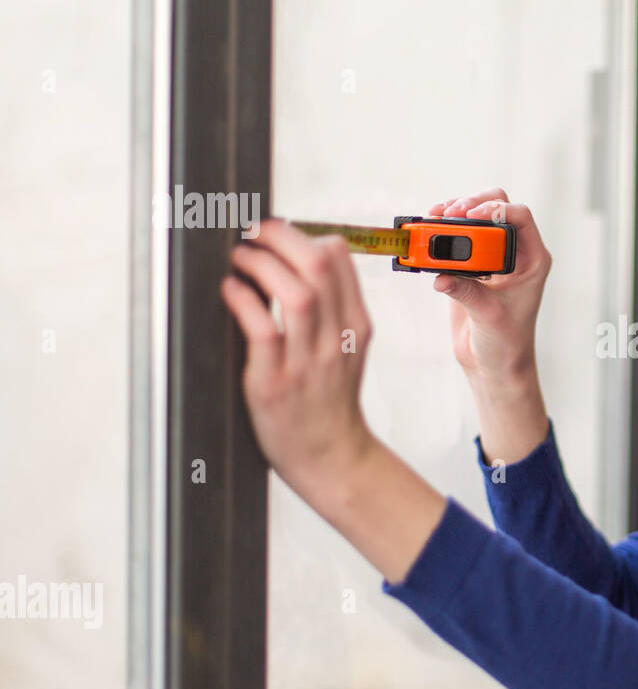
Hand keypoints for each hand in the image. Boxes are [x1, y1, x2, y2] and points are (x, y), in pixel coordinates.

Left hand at [219, 218, 375, 496]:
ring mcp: (307, 361)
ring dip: (261, 264)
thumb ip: (333, 307)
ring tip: (240, 257)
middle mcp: (335, 338)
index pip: (339, 257)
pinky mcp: (275, 383)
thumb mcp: (347, 348)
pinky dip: (244, 301)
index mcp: (355, 324)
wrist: (330, 456)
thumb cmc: (329, 401)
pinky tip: (232, 290)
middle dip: (280, 237)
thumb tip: (304, 255)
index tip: (278, 232)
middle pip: (317, 266)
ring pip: (295, 294)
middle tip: (254, 233)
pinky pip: (263, 330)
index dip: (304, 233)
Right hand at [430, 188, 551, 386]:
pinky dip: (442, 231)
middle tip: (450, 213)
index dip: (496, 209)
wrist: (495, 362)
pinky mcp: (470, 265)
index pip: (521, 217)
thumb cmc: (507, 342)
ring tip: (433, 219)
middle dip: (472, 204)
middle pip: (497, 206)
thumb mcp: (488, 316)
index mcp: (532, 260)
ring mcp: (492, 256)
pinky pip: (457, 237)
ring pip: (476, 217)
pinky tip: (428, 234)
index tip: (471, 217)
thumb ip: (467, 293)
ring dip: (453, 213)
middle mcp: (515, 253)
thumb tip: (442, 276)